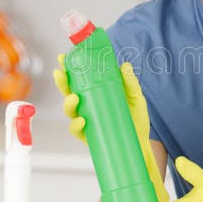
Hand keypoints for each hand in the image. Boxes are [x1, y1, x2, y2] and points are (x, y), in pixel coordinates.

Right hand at [52, 55, 168, 201]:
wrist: (141, 142)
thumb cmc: (136, 118)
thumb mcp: (135, 97)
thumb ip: (130, 82)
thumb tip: (125, 66)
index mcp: (95, 93)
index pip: (78, 79)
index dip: (68, 69)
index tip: (63, 58)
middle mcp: (87, 106)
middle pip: (68, 92)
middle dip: (61, 83)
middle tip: (60, 74)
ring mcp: (87, 120)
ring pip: (69, 111)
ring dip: (68, 104)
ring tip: (74, 98)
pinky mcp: (89, 136)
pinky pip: (77, 131)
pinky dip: (76, 125)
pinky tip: (82, 120)